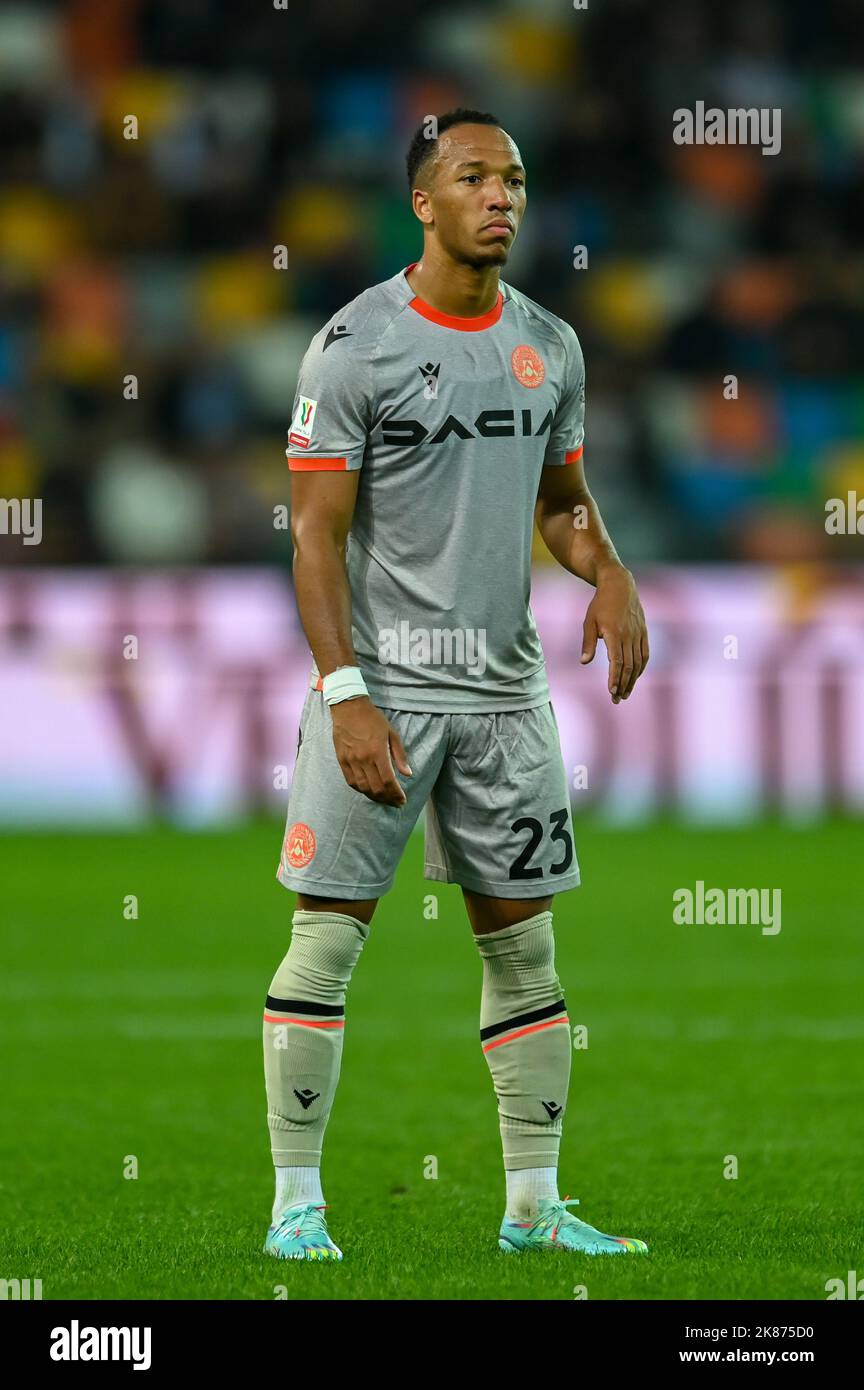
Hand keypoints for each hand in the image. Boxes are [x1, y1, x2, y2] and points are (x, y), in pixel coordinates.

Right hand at [330, 697, 412, 805]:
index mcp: (377, 752)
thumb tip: (408, 774)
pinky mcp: (342, 760)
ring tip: (384, 799)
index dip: (396, 794)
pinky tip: (369, 791)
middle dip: (388, 799)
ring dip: (375, 797)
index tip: (402, 800)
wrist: (348, 707)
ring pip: (363, 787)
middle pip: (376, 788)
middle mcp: (363, 759)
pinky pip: (351, 781)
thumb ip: (400, 755)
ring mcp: (351, 760)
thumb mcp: (392, 733)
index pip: (388, 781)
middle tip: (395, 803)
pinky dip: (361, 790)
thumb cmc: (373, 719)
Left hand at [580, 566, 648, 702]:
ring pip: (638, 663)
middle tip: (617, 699)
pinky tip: (635, 677)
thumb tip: (584, 662)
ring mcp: (638, 634)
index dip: (615, 678)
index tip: (612, 691)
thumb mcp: (589, 621)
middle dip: (623, 685)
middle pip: (628, 666)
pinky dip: (641, 668)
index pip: (617, 661)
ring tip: (625, 693)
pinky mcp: (644, 632)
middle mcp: (629, 635)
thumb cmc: (600, 604)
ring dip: (632, 680)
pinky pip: (645, 654)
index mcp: (615, 633)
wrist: (620, 585)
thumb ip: (588, 642)